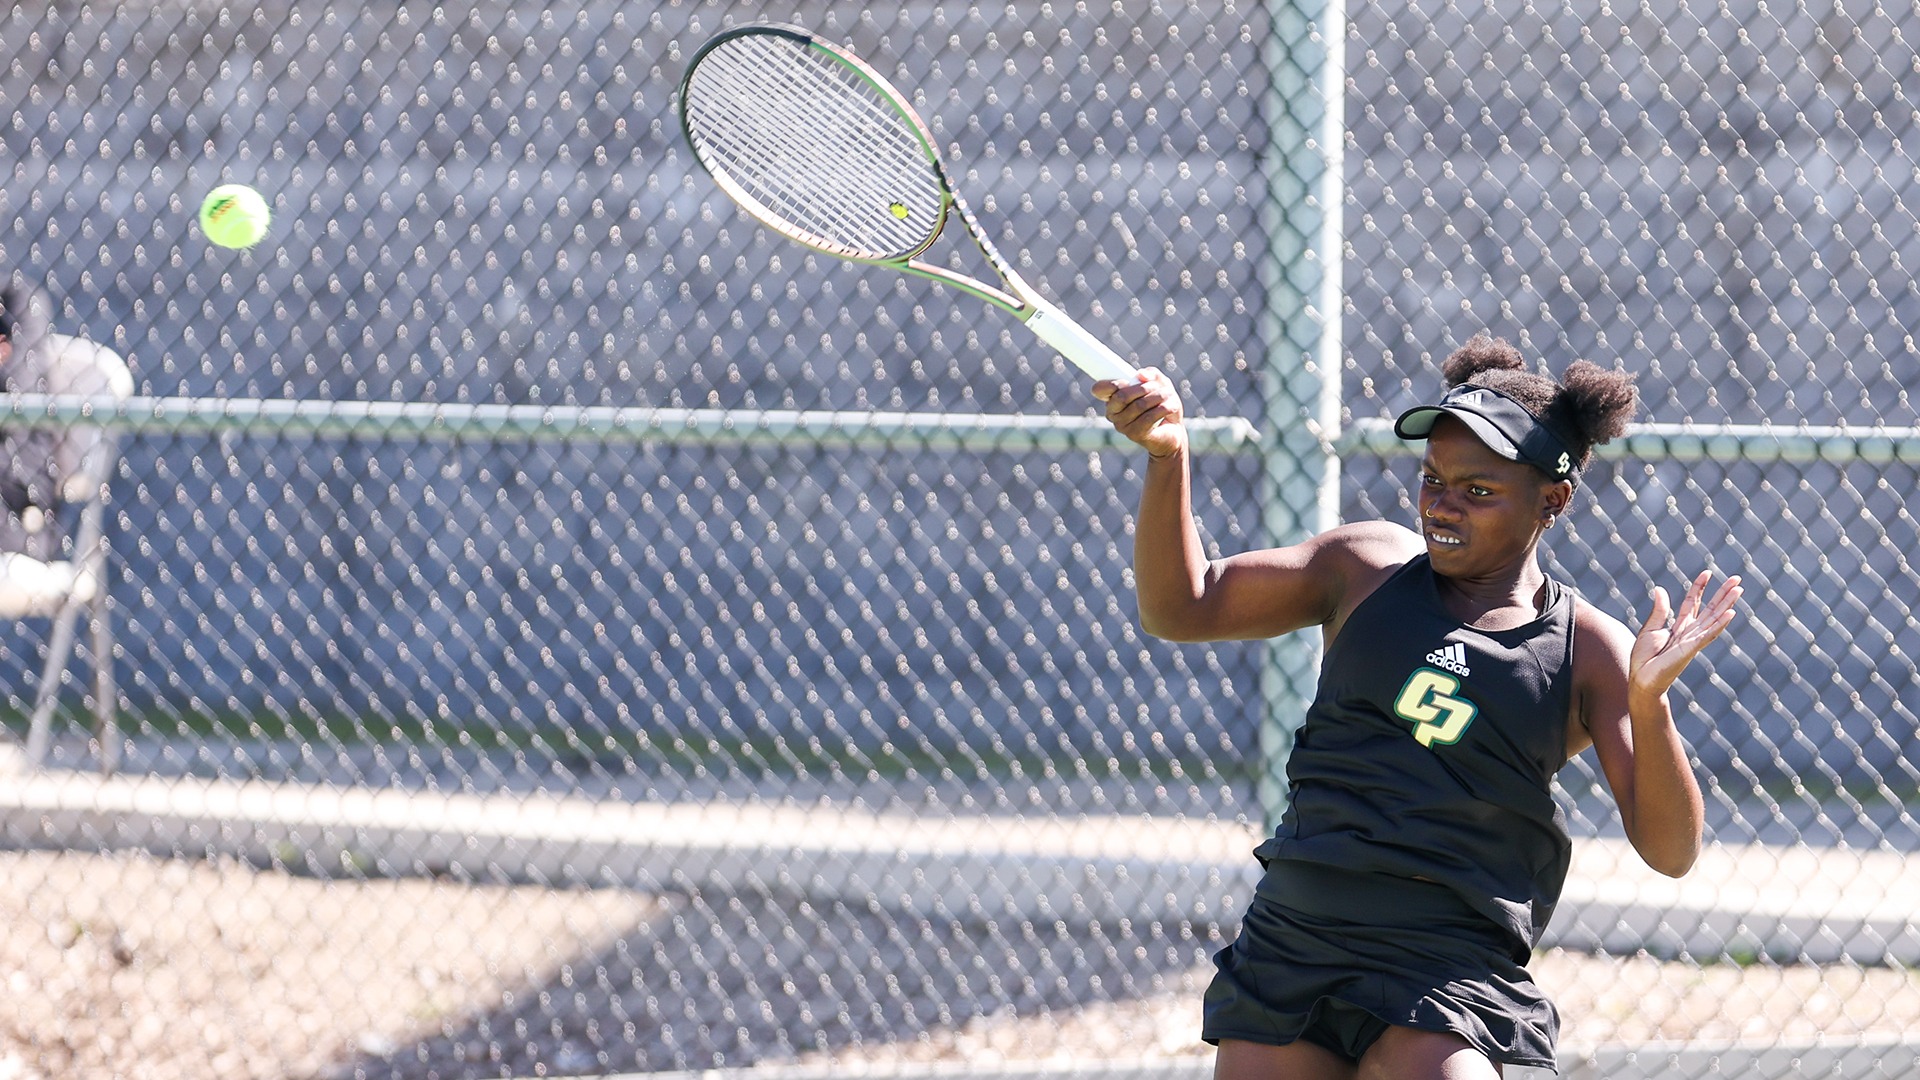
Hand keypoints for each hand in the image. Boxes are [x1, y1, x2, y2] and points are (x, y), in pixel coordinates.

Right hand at [1092, 368, 1186, 458]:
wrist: (1173, 431)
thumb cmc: (1162, 405)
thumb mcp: (1159, 384)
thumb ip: (1151, 375)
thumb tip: (1141, 375)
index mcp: (1112, 399)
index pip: (1099, 389)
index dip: (1110, 383)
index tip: (1125, 381)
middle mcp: (1113, 414)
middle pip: (1122, 395)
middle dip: (1144, 387)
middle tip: (1158, 387)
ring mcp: (1122, 426)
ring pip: (1139, 405)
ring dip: (1158, 396)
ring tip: (1169, 395)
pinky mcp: (1135, 434)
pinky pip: (1149, 417)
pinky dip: (1164, 408)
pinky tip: (1172, 406)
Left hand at [1628, 571, 1742, 701]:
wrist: (1642, 679)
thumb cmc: (1644, 658)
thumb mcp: (1649, 629)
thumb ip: (1659, 610)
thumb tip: (1660, 588)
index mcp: (1680, 626)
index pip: (1693, 602)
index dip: (1700, 587)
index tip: (1707, 572)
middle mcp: (1690, 631)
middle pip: (1710, 608)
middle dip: (1723, 593)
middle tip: (1737, 578)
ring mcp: (1693, 640)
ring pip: (1714, 619)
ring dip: (1727, 604)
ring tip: (1739, 589)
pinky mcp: (1691, 649)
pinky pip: (1708, 634)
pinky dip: (1720, 624)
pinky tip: (1731, 613)